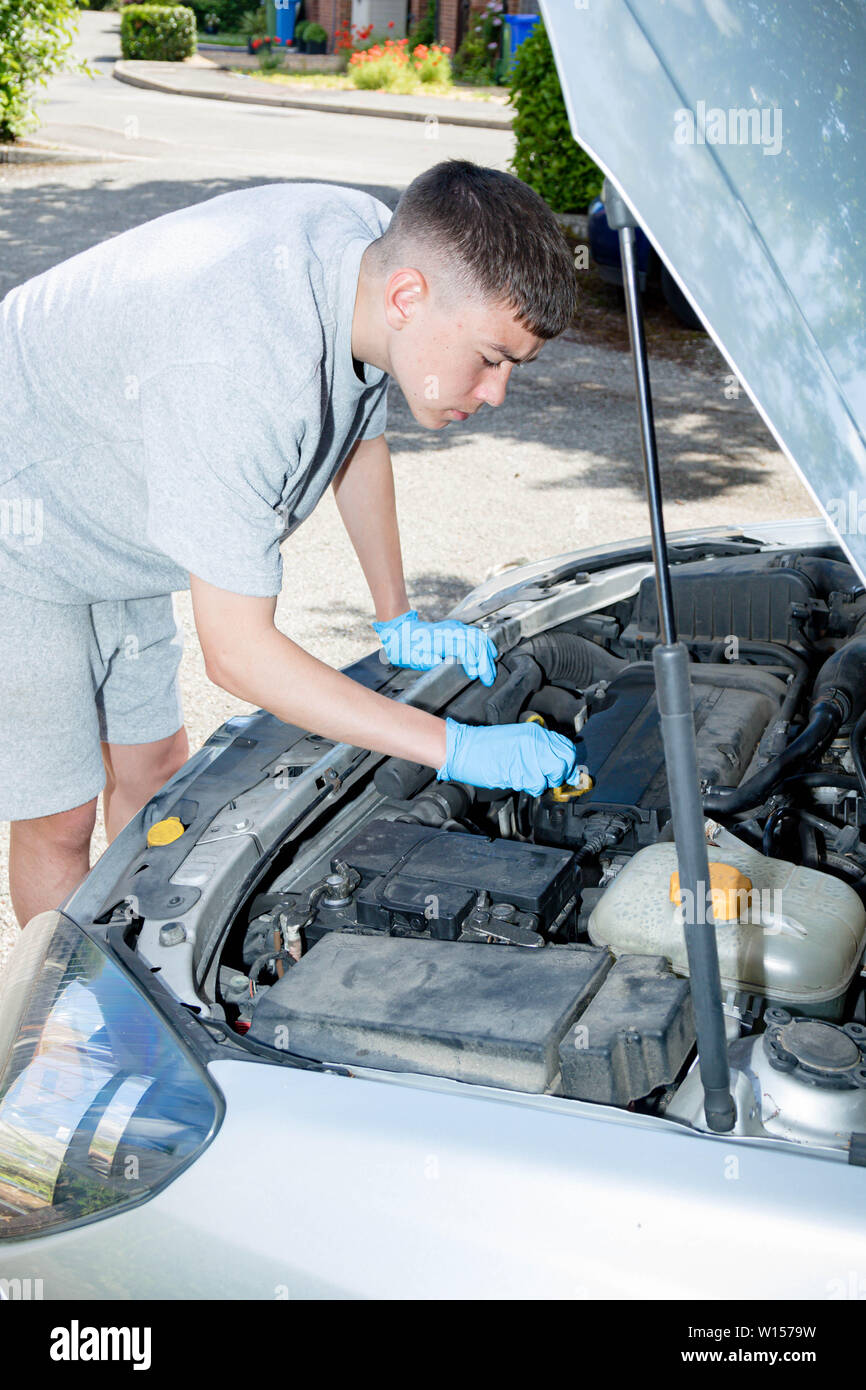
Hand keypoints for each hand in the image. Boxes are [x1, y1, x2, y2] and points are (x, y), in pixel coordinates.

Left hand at [372, 610, 497, 686]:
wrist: (400, 632)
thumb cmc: (405, 648)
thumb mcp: (412, 658)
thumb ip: (428, 660)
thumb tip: (443, 663)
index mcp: (439, 638)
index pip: (463, 647)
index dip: (471, 662)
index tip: (474, 675)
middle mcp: (449, 630)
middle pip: (475, 642)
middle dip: (484, 661)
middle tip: (488, 679)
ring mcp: (454, 628)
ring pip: (478, 637)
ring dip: (487, 654)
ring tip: (490, 670)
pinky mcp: (456, 629)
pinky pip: (475, 634)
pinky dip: (485, 644)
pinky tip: (490, 654)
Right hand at [435, 717, 581, 795]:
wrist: (464, 749)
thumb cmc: (486, 746)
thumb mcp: (518, 739)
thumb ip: (539, 749)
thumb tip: (559, 763)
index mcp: (536, 732)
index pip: (567, 748)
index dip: (569, 762)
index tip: (567, 771)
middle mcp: (535, 742)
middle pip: (565, 762)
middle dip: (561, 774)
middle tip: (551, 779)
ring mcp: (528, 756)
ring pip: (552, 776)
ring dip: (543, 783)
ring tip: (529, 779)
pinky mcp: (520, 771)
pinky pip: (536, 785)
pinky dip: (530, 787)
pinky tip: (519, 780)